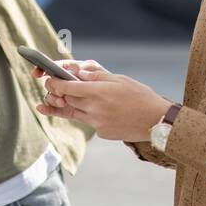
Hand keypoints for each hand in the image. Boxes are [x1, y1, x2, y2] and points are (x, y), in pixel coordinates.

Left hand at [33, 59, 171, 140]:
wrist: (157, 121)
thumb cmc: (141, 96)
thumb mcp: (120, 79)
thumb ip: (97, 76)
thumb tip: (77, 73)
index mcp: (99, 92)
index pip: (67, 86)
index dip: (54, 83)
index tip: (48, 79)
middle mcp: (95, 109)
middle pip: (67, 100)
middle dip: (58, 93)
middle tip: (53, 87)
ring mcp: (97, 123)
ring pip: (74, 112)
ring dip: (67, 105)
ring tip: (57, 101)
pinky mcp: (101, 132)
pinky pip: (88, 121)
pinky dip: (87, 115)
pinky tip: (95, 110)